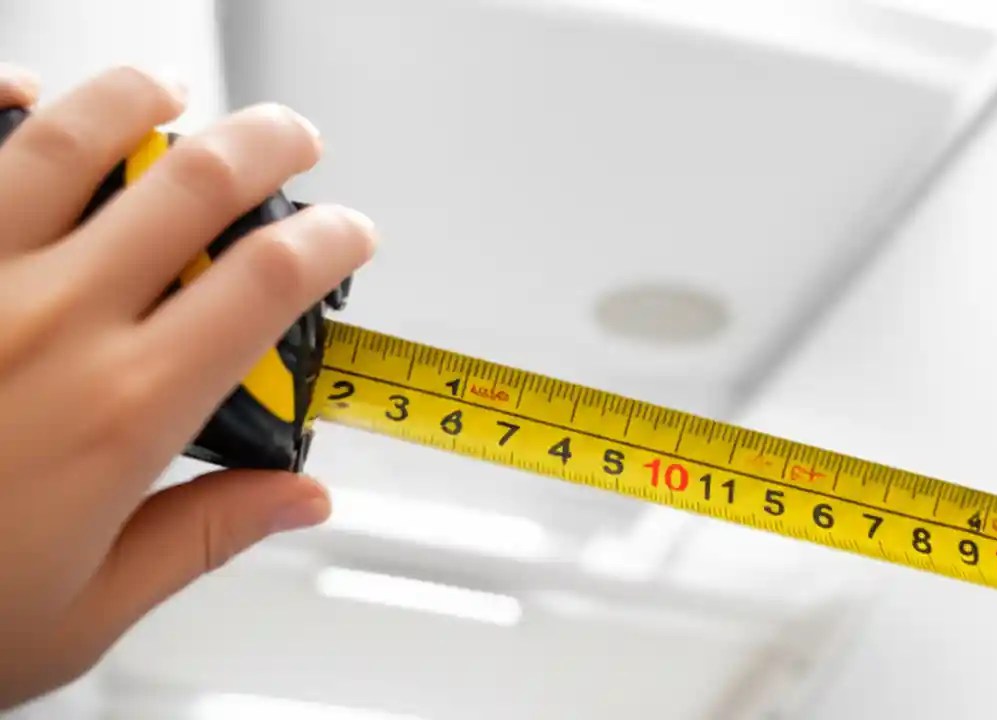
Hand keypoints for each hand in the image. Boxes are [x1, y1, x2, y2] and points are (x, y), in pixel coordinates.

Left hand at [0, 64, 375, 706]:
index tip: (347, 235)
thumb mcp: (88, 607)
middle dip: (270, 141)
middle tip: (294, 139)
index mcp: (120, 411)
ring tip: (170, 94)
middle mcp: (48, 324)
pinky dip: (2, 105)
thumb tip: (298, 498)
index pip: (268, 283)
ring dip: (143, 98)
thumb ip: (205, 535)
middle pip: (196, 183)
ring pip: (74, 136)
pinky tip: (30, 99)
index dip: (331, 240)